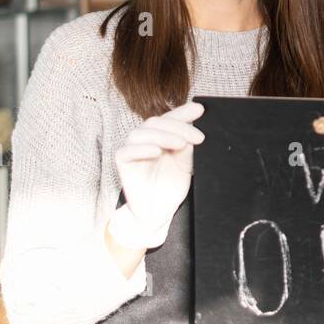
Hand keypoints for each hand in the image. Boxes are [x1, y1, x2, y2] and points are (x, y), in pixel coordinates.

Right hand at [108, 101, 204, 249]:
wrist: (157, 213)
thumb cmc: (170, 188)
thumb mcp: (185, 166)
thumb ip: (186, 149)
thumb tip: (190, 134)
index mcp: (160, 137)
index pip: (169, 119)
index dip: (183, 112)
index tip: (200, 110)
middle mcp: (145, 140)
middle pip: (156, 123)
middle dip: (178, 127)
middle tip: (198, 137)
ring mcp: (132, 150)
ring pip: (140, 133)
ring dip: (162, 135)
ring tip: (180, 144)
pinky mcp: (122, 163)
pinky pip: (126, 151)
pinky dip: (141, 149)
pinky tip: (156, 151)